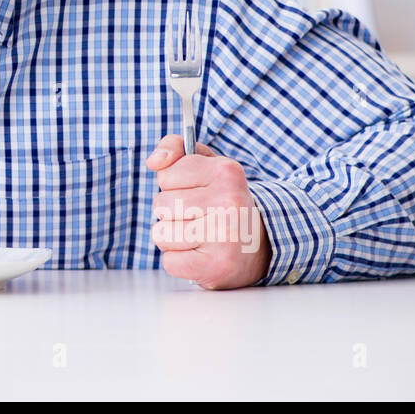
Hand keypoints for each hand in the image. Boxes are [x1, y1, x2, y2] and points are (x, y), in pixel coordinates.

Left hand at [147, 134, 271, 289]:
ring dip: (173, 238)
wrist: (260, 244)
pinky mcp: (218, 265)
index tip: (195, 191)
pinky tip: (200, 255)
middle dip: (171, 212)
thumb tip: (154, 162)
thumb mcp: (206, 164)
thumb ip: (175, 148)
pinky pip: (169, 261)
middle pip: (161, 205)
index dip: (173, 185)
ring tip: (198, 236)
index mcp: (226, 172)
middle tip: (198, 217)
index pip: (166, 175)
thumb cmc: (222, 200)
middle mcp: (229, 201)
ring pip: (161, 234)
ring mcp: (225, 235)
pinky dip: (178, 261)